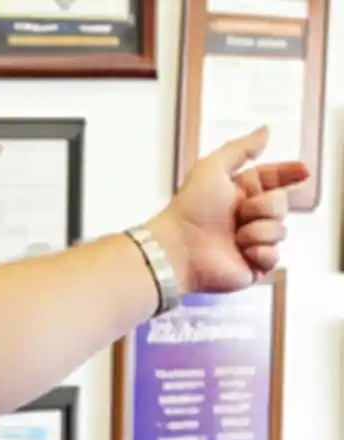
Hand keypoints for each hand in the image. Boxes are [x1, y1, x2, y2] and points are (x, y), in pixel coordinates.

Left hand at [149, 125, 309, 294]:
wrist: (178, 248)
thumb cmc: (188, 209)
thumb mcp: (212, 168)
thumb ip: (240, 148)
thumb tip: (264, 131)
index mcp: (240, 193)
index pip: (274, 180)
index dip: (289, 174)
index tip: (302, 170)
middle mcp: (246, 216)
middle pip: (281, 204)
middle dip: (264, 206)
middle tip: (239, 213)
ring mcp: (250, 241)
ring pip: (280, 230)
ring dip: (257, 231)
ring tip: (234, 236)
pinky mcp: (251, 265)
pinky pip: (275, 256)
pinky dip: (260, 252)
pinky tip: (242, 251)